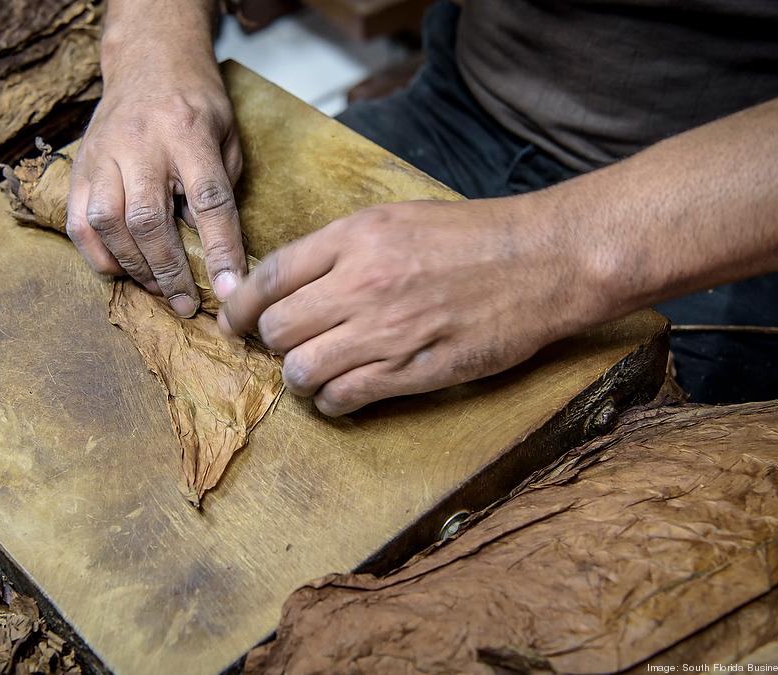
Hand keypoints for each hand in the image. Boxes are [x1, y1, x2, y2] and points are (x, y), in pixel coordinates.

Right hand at [65, 53, 244, 316]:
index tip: (230, 290)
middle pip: (149, 220)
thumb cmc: (196, 105)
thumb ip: (222, 189)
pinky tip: (120, 272)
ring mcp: (104, 154)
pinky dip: (97, 256)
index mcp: (189, 133)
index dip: (220, 250)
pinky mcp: (80, 166)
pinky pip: (79, 222)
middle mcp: (141, 143)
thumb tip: (214, 253)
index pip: (208, 200)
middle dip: (169, 272)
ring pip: (108, 224)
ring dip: (133, 267)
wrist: (149, 59)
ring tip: (158, 289)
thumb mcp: (227, 136)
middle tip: (187, 304)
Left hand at [220, 197, 599, 415]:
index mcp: (356, 237)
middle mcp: (363, 282)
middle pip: (277, 328)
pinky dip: (333, 402)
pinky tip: (343, 395)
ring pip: (302, 369)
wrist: (543, 260)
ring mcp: (388, 330)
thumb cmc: (473, 236)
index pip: (269, 277)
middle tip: (289, 344)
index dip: (240, 306)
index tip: (234, 320)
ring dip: (300, 377)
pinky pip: (345, 397)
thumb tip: (293, 281)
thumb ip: (343, 247)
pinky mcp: (414, 370)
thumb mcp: (398, 218)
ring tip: (315, 373)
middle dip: (272, 342)